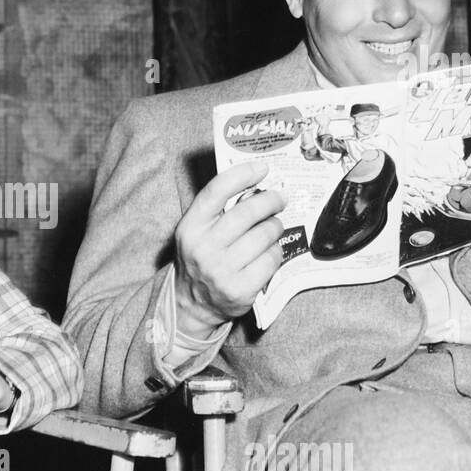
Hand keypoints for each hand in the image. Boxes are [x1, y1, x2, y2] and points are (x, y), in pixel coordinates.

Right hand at [173, 160, 286, 335]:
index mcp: (190, 227)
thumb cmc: (202, 257)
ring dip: (275, 227)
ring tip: (274, 226)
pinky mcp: (240, 289)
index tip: (262, 167)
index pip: (216, 191)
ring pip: (264, 236)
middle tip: (280, 198)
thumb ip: (219, 210)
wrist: (194, 302)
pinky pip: (271, 259)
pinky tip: (270, 251)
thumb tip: (256, 187)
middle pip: (247, 212)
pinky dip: (275, 251)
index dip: (242, 174)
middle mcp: (202, 248)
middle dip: (270, 201)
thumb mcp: (199, 231)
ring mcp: (221, 271)